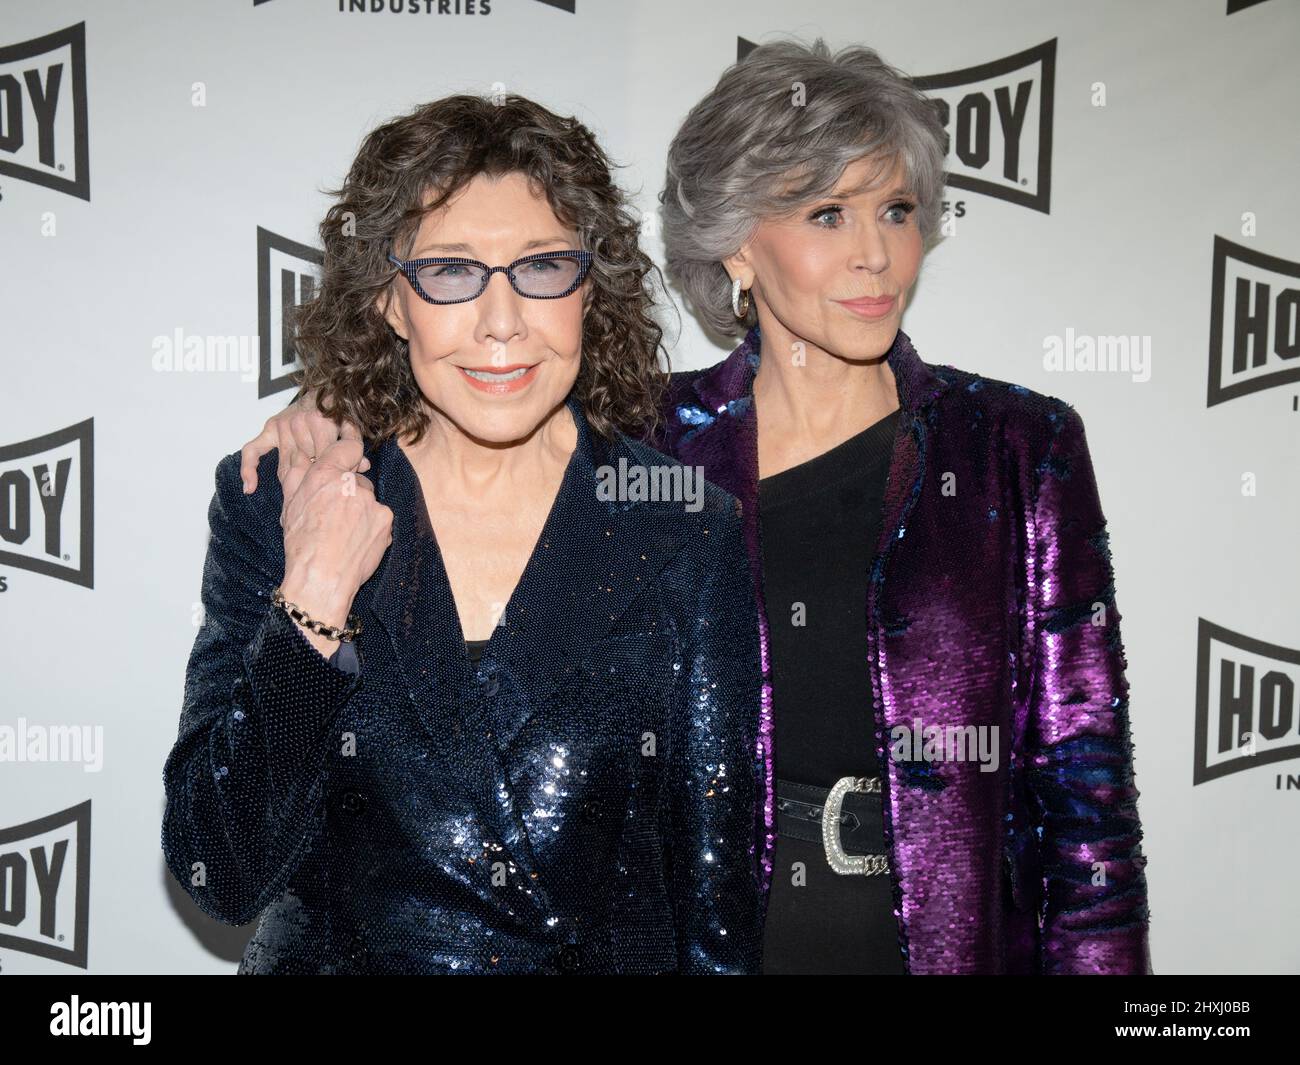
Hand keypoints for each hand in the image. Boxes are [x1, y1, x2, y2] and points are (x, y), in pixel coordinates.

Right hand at [239, 390, 367, 493]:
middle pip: (306, 463)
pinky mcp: (270, 428)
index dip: (333, 473)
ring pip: (285, 463)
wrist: (324, 391)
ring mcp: (283, 425)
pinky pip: (252, 450)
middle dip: (315, 477)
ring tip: (298, 491)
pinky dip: (249, 469)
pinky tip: (250, 488)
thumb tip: (365, 466)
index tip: (337, 484)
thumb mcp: (349, 427)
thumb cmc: (339, 413)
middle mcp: (300, 422)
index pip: (326, 457)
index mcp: (322, 422)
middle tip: (320, 487)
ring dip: (292, 478)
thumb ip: (355, 447)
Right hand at [277, 439, 392, 658]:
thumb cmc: (302, 545)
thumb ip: (297, 475)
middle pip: (357, 478)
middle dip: (349, 491)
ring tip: (344, 532)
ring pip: (368, 499)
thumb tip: (299, 453)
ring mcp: (371, 502)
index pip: (346, 446)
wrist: (321, 579)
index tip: (352, 431)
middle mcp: (350, 485)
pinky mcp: (385, 520)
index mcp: (324, 476)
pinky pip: (379, 517)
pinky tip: (356, 541)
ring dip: (360, 510)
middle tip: (335, 514)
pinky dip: (371, 526)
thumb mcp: (290, 506)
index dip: (351, 438)